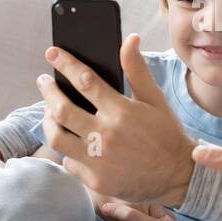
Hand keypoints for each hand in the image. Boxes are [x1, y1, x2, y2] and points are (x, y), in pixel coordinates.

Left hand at [36, 34, 194, 204]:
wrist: (178, 175)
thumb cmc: (166, 133)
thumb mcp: (155, 99)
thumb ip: (137, 69)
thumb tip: (129, 39)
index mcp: (122, 112)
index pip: (85, 81)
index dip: (65, 64)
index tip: (52, 53)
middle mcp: (106, 136)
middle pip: (62, 110)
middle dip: (48, 92)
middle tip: (43, 82)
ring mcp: (99, 161)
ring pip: (57, 138)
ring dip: (49, 122)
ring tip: (50, 113)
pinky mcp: (95, 181)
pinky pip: (69, 162)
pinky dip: (66, 150)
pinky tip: (71, 141)